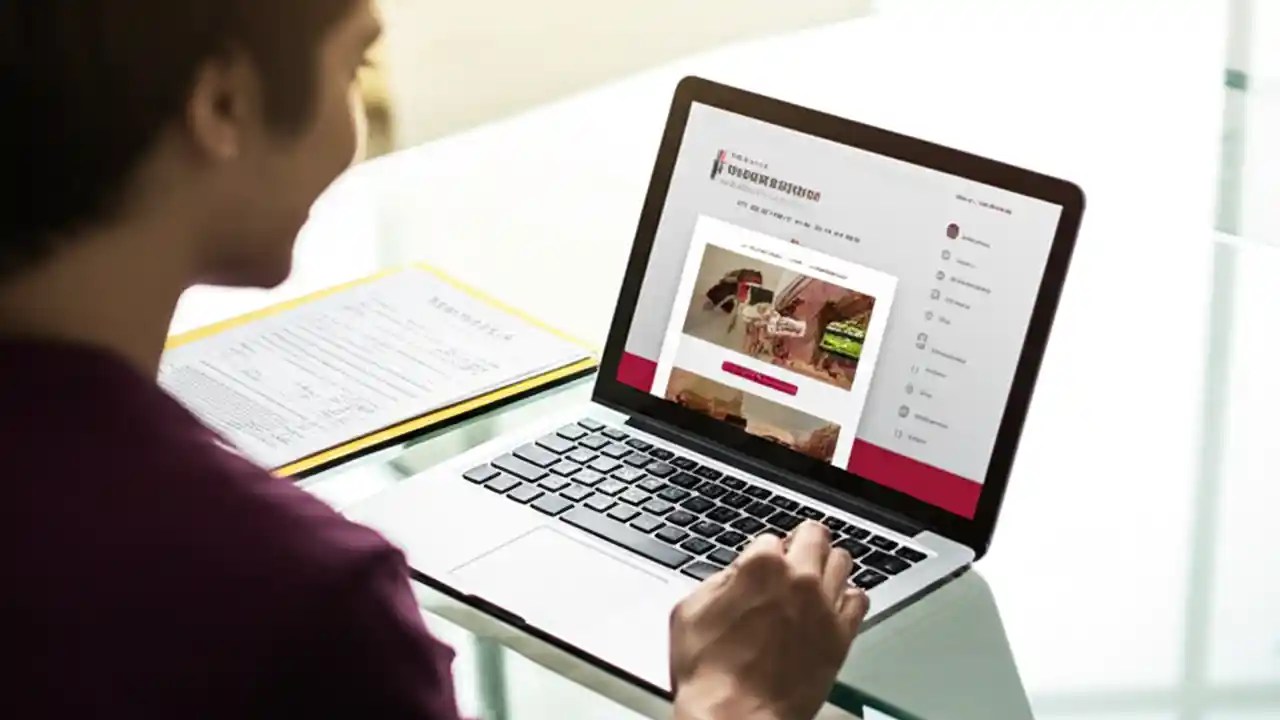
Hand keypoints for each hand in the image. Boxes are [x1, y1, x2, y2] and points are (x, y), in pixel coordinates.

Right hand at [670, 522, 868, 719]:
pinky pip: (859, 600)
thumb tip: (735, 576)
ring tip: (817, 575)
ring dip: (828, 563)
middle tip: (796, 553)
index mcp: (761, 566)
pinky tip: (835, 603)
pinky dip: (849, 596)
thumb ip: (718, 582)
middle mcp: (799, 580)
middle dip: (803, 541)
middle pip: (815, 536)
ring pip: (842, 560)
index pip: (770, 538)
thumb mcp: (689, 612)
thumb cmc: (709, 674)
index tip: (759, 566)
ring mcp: (824, 607)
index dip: (761, 553)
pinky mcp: (841, 636)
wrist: (736, 717)